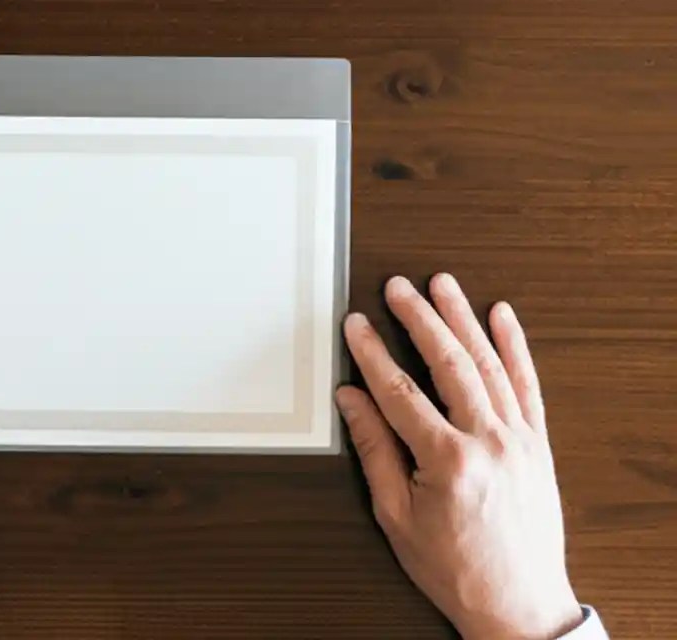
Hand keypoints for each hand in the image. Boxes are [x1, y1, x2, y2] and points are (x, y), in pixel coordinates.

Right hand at [337, 274, 581, 639]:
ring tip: (443, 286)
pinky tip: (503, 317)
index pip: (400, 392)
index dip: (373, 353)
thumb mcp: (396, 515)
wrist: (516, 602)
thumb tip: (352, 401)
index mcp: (448, 461)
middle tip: (398, 288)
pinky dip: (516, 347)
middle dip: (420, 319)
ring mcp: (519, 440)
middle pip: (449, 364)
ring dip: (464, 320)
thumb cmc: (454, 567)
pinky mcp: (538, 444)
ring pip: (489, 364)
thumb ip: (374, 450)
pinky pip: (528, 384)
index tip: (356, 326)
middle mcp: (489, 442)